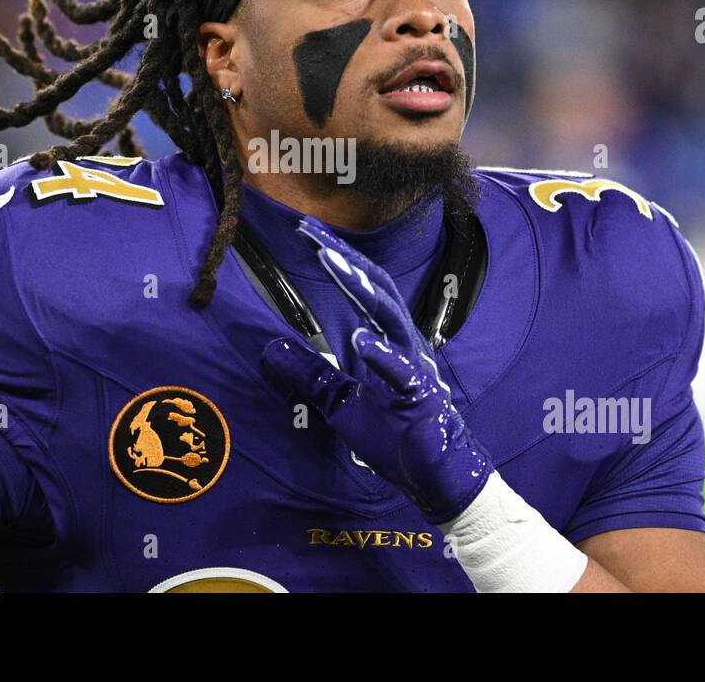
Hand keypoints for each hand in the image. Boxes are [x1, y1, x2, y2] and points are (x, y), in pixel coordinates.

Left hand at [261, 216, 492, 523]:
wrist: (433, 474)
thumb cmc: (394, 435)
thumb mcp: (339, 402)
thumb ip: (310, 375)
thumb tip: (270, 351)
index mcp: (387, 337)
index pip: (362, 286)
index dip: (337, 257)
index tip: (306, 232)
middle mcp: (403, 341)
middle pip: (375, 286)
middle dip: (343, 256)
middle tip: (311, 231)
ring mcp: (414, 364)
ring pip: (388, 315)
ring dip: (359, 287)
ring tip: (331, 262)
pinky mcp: (420, 395)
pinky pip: (401, 370)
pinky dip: (380, 353)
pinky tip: (359, 338)